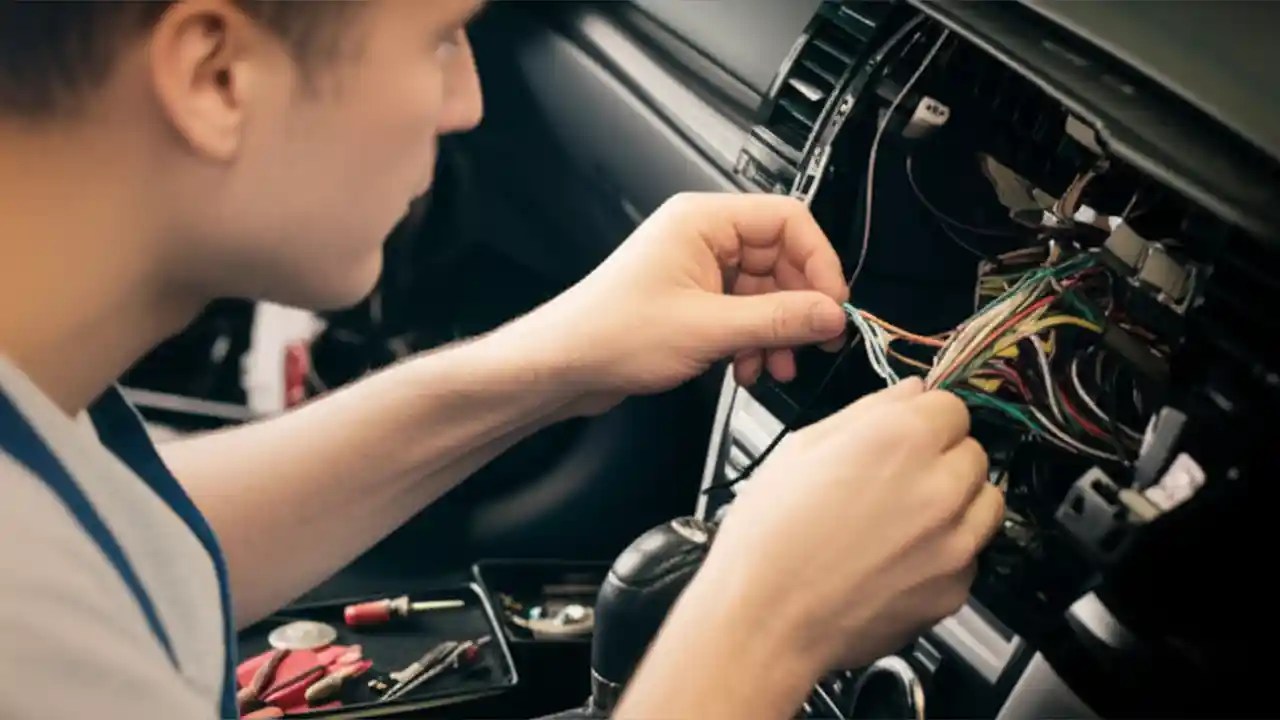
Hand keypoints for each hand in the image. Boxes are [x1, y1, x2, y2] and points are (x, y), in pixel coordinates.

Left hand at [511, 193, 848, 401]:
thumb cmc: (609, 333)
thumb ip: (777, 320)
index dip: (818, 261)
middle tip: (815, 342)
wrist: (563, 366)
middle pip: (781, 259)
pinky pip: (743, 313)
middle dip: (798, 306)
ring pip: (765, 293)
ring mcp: (697, 270)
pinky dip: (754, 341)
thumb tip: (828, 313)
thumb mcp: (708, 329)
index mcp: (702, 221)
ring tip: (776, 366)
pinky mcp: (693, 301)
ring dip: (777, 332)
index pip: (787, 220)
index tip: (832, 302)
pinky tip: (749, 369)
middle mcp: (701, 238)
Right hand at [698, 378, 1003, 673]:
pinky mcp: (955, 589)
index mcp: (900, 439)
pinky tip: (900, 557)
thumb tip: (909, 393)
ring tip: (906, 517)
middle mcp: (939, 487)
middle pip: (974, 452)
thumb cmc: (769, 537)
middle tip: (897, 479)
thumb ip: (868, 412)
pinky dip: (946, 552)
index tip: (908, 433)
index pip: (952, 405)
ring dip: (957, 501)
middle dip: (942, 458)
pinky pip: (970, 555)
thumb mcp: (801, 449)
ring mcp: (954, 542)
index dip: (924, 418)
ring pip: (987, 501)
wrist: (766, 620)